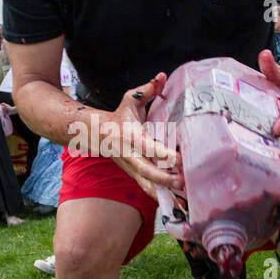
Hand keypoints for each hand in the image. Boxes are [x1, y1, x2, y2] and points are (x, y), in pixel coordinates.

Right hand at [66, 73, 181, 197]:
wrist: (96, 133)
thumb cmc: (119, 115)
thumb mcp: (130, 99)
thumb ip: (148, 89)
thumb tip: (161, 76)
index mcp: (131, 135)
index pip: (148, 146)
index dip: (164, 154)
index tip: (180, 158)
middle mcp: (130, 154)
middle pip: (146, 171)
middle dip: (164, 178)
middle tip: (182, 181)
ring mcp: (130, 167)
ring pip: (146, 184)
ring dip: (163, 192)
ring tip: (183, 197)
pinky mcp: (133, 174)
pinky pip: (146, 188)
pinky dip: (159, 196)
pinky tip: (175, 202)